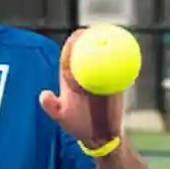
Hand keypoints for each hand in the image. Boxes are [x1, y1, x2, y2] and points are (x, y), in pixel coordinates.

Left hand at [38, 29, 124, 148]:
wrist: (100, 137)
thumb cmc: (79, 127)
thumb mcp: (63, 118)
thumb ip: (51, 107)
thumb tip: (43, 95)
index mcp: (70, 79)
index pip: (70, 55)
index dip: (73, 43)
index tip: (77, 35)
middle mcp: (84, 76)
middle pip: (86, 51)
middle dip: (90, 37)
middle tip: (95, 30)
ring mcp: (99, 79)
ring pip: (103, 58)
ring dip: (107, 44)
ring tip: (112, 34)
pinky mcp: (114, 84)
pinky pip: (118, 69)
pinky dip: (120, 59)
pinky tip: (126, 50)